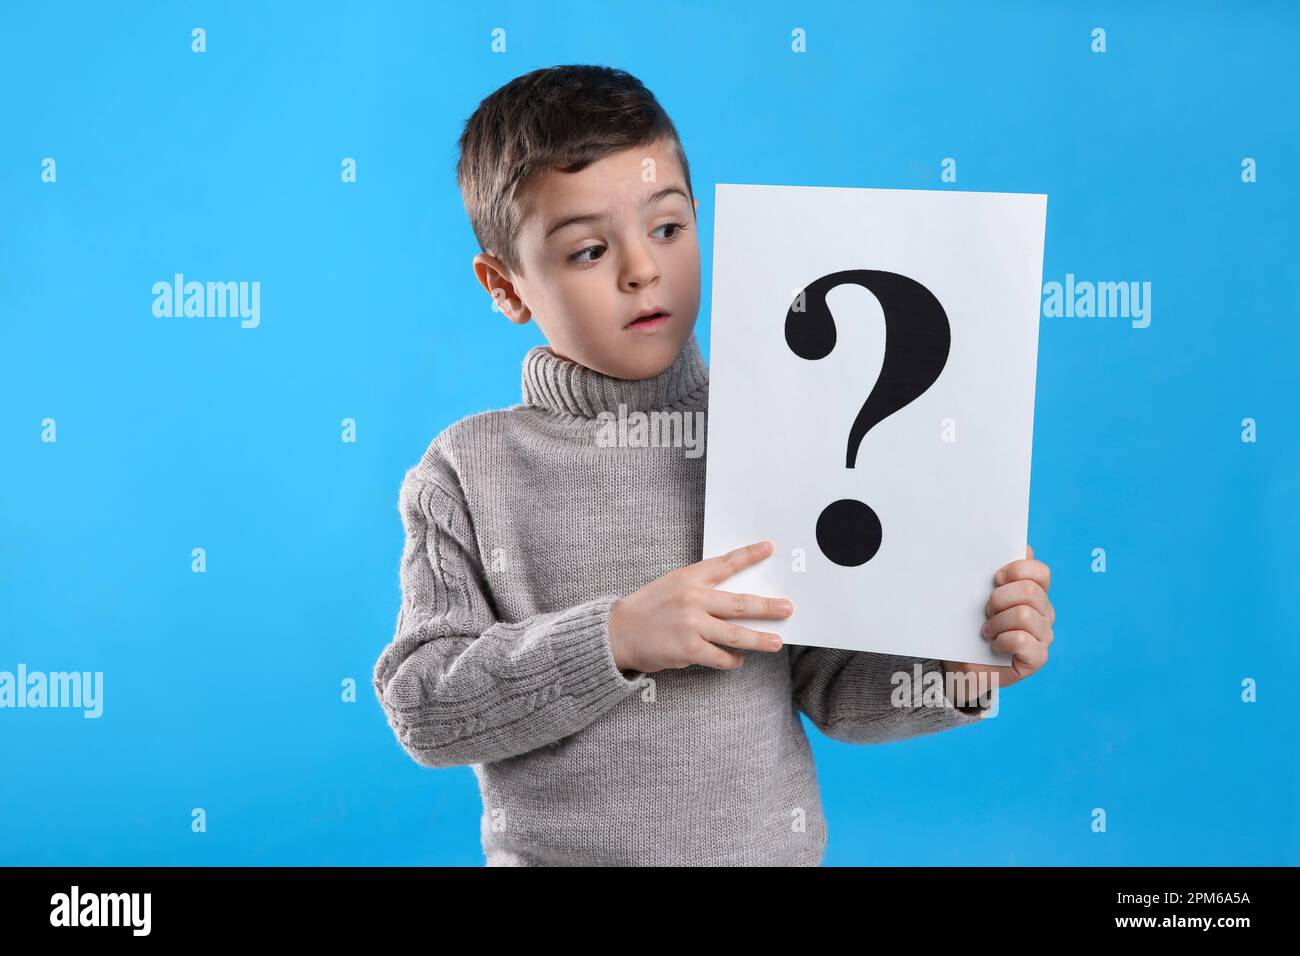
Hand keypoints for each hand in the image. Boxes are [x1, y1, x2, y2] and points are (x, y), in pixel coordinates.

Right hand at [609, 540, 792, 673]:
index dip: (749, 555)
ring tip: (776, 642)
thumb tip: (735, 599)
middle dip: (767, 607)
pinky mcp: (687, 650)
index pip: (725, 563)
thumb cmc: (648, 608)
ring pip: (735, 634)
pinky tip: (738, 660)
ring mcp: (691, 626)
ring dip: (759, 639)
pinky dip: (731, 660)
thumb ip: (700, 588)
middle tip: (787, 608)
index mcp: (688, 578)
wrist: (618, 632)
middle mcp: (692, 599)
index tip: (769, 548)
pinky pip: (719, 657)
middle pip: (740, 603)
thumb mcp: (672, 585)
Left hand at [942, 543, 1053, 696]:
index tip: (994, 579)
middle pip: (1029, 591)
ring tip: (987, 631)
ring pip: (1024, 615)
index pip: (1040, 571)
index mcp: (1035, 593)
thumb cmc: (971, 625)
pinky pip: (1022, 640)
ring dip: (997, 622)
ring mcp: (1044, 636)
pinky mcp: (1038, 658)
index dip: (1017, 570)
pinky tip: (994, 645)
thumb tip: (1025, 547)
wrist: (961, 662)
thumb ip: (1000, 572)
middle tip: (986, 611)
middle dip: (999, 598)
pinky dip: (1002, 640)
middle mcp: (1045, 613)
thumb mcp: (980, 594)